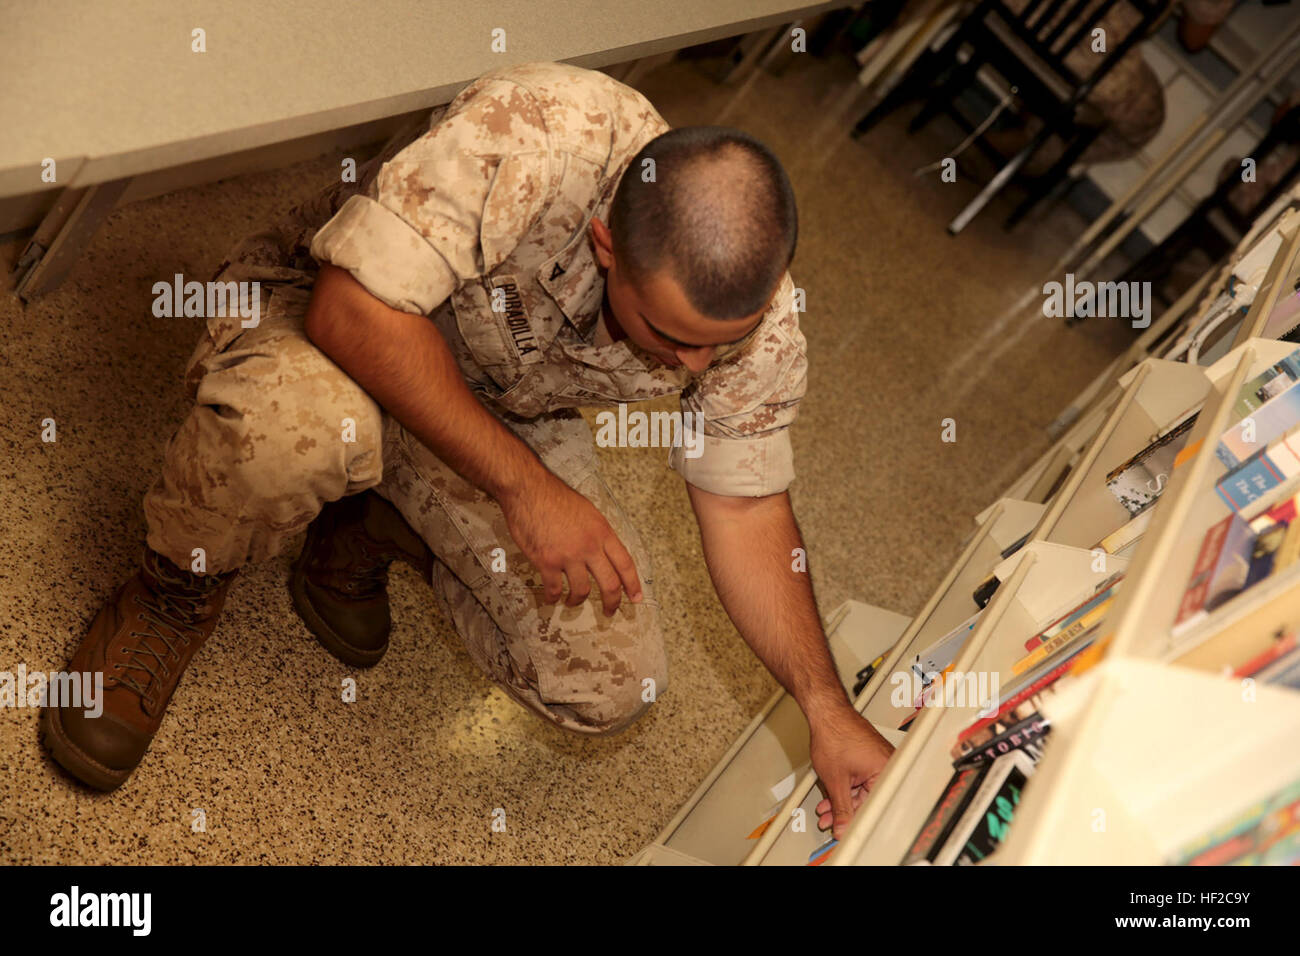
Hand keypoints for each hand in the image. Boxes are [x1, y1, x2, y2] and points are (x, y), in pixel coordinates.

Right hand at [498, 472, 642, 616]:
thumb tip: (601, 550)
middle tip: (610, 612)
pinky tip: (551, 599)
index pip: (625, 563)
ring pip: (582, 591)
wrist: (529, 490)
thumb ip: (596, 533)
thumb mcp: (587, 511)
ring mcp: (569, 556)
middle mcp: (589, 546)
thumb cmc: (555, 496)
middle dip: (612, 602)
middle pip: (609, 583)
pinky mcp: (547, 562)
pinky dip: (553, 597)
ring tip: (572, 603)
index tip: (636, 598)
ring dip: (577, 601)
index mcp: (602, 532)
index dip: (633, 583)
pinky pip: (554, 589)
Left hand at [810, 705, 894, 840]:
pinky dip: (845, 788)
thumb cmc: (835, 734)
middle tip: (830, 822)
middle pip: (868, 800)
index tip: (845, 831)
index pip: (874, 807)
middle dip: (844, 812)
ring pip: (861, 791)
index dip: (855, 822)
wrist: (827, 712)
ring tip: (826, 809)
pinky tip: (831, 795)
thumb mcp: (836, 780)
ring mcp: (878, 762)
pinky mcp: (869, 758)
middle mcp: (887, 766)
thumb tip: (843, 828)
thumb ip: (840, 808)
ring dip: (842, 801)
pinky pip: (859, 780)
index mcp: (886, 772)